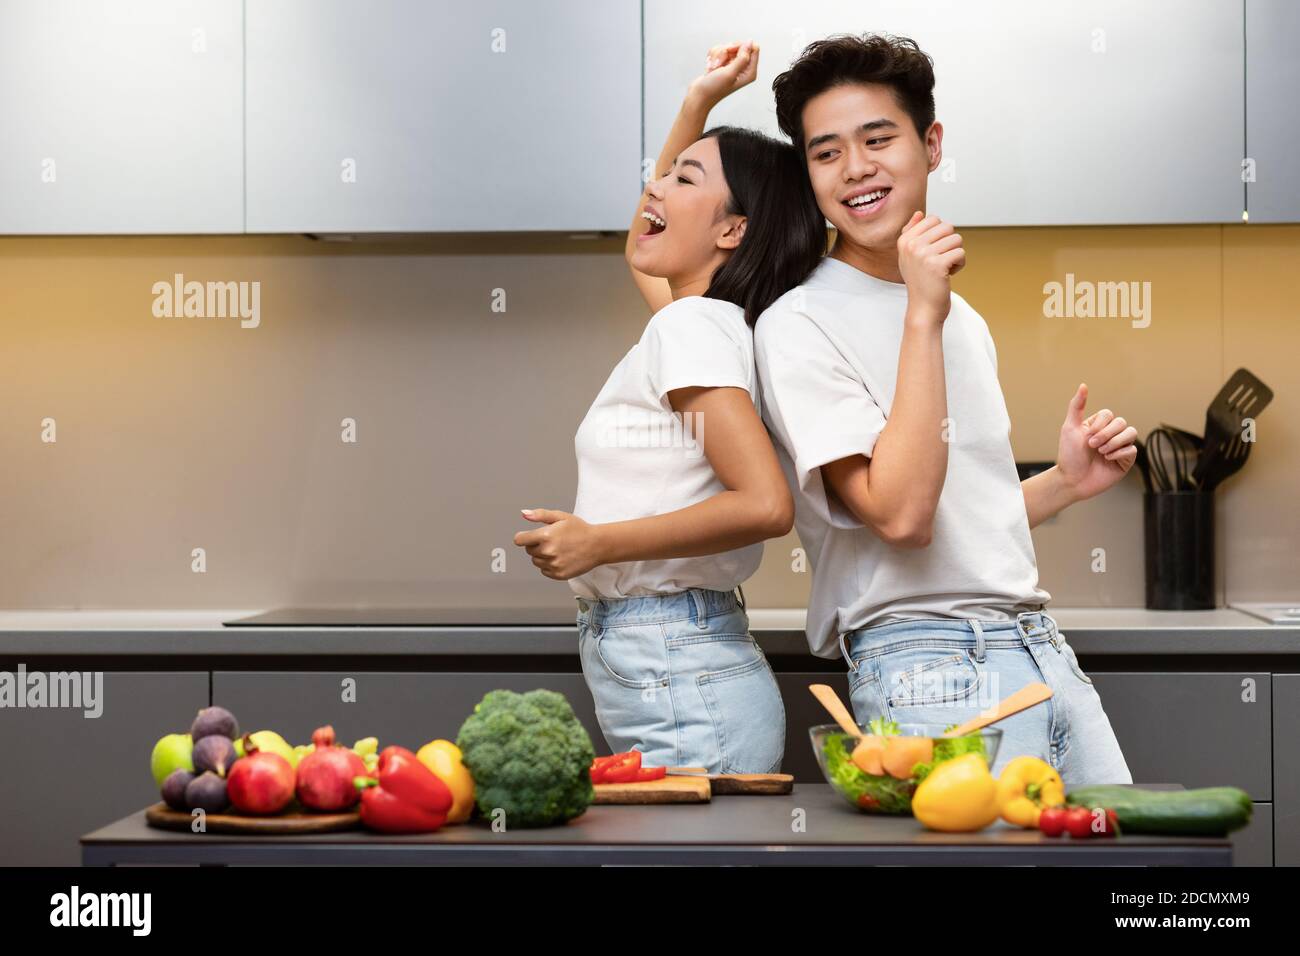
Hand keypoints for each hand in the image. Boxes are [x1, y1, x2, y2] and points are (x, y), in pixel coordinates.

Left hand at [513, 508, 605, 580]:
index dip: (523, 537)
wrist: (598, 545)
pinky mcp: (558, 574)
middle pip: (529, 550)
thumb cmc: (580, 529)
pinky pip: (544, 571)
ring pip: (536, 561)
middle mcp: (547, 552)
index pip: (519, 540)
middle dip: (536, 545)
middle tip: (552, 540)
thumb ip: (540, 515)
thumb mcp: (561, 516)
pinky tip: (561, 557)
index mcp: (545, 536)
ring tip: (558, 549)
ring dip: (542, 556)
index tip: (528, 537)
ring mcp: (553, 565)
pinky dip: (549, 565)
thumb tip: (524, 514)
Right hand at [687, 39, 759, 107]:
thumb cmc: (714, 89)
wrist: (699, 96)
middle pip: (739, 45)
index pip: (753, 48)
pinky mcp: (723, 64)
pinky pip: (719, 51)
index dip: (740, 46)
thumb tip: (750, 43)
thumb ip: (742, 58)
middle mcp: (743, 68)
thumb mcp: (730, 73)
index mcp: (749, 72)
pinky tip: (710, 69)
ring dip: (716, 56)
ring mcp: (732, 65)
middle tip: (719, 65)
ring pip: (727, 47)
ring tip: (712, 69)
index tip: (730, 52)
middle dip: (725, 52)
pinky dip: (712, 57)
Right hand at [897, 211, 964, 321]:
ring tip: (944, 268)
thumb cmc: (919, 281)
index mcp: (904, 240)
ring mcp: (923, 255)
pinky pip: (960, 253)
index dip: (940, 235)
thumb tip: (919, 213)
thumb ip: (912, 233)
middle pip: (947, 227)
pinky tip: (949, 275)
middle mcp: (911, 245)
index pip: (933, 219)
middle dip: (950, 243)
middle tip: (940, 260)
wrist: (923, 309)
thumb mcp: (909, 256)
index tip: (932, 251)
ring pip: (956, 239)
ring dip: (955, 255)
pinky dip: (960, 265)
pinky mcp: (937, 265)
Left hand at [1055, 383, 1138, 501]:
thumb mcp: (1070, 428)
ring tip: (1101, 453)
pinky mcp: (1125, 461)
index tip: (1086, 436)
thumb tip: (1083, 385)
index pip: (1109, 414)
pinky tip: (1108, 459)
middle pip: (1121, 422)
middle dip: (1106, 434)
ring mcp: (1119, 447)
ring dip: (1115, 442)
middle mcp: (1110, 435)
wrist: (1072, 480)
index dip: (1100, 424)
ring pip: (1131, 433)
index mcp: (1098, 426)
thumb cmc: (1069, 455)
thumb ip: (1077, 406)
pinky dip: (1120, 453)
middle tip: (1093, 446)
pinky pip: (1133, 450)